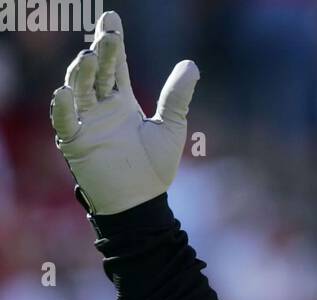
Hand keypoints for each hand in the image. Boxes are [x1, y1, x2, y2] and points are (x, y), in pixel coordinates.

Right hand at [50, 10, 199, 215]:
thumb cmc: (154, 167)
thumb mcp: (170, 127)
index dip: (112, 42)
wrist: (142, 203)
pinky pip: (64, 121)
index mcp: (120, 101)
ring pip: (77, 90)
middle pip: (96, 72)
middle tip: (107, 34)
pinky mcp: (75, 142)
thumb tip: (191, 64)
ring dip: (81, 73)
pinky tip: (66, 93)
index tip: (111, 19)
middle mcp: (100, 107)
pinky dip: (63, 107)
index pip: (114, 64)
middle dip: (99, 52)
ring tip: (89, 57)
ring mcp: (86, 122)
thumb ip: (176, 96)